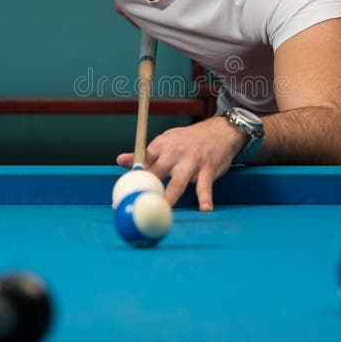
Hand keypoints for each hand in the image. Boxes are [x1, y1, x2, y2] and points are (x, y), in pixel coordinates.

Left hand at [116, 117, 246, 210]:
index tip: (124, 195)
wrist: (219, 131)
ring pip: (177, 182)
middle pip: (156, 173)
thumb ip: (144, 154)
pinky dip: (205, 198)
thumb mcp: (166, 141)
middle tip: (138, 206)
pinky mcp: (208, 169)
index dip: (132, 179)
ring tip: (163, 211)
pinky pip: (205, 186)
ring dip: (170, 197)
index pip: (142, 162)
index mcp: (161, 145)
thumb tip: (121, 160)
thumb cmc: (188, 140)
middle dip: (147, 190)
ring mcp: (192, 161)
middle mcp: (174, 152)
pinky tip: (205, 208)